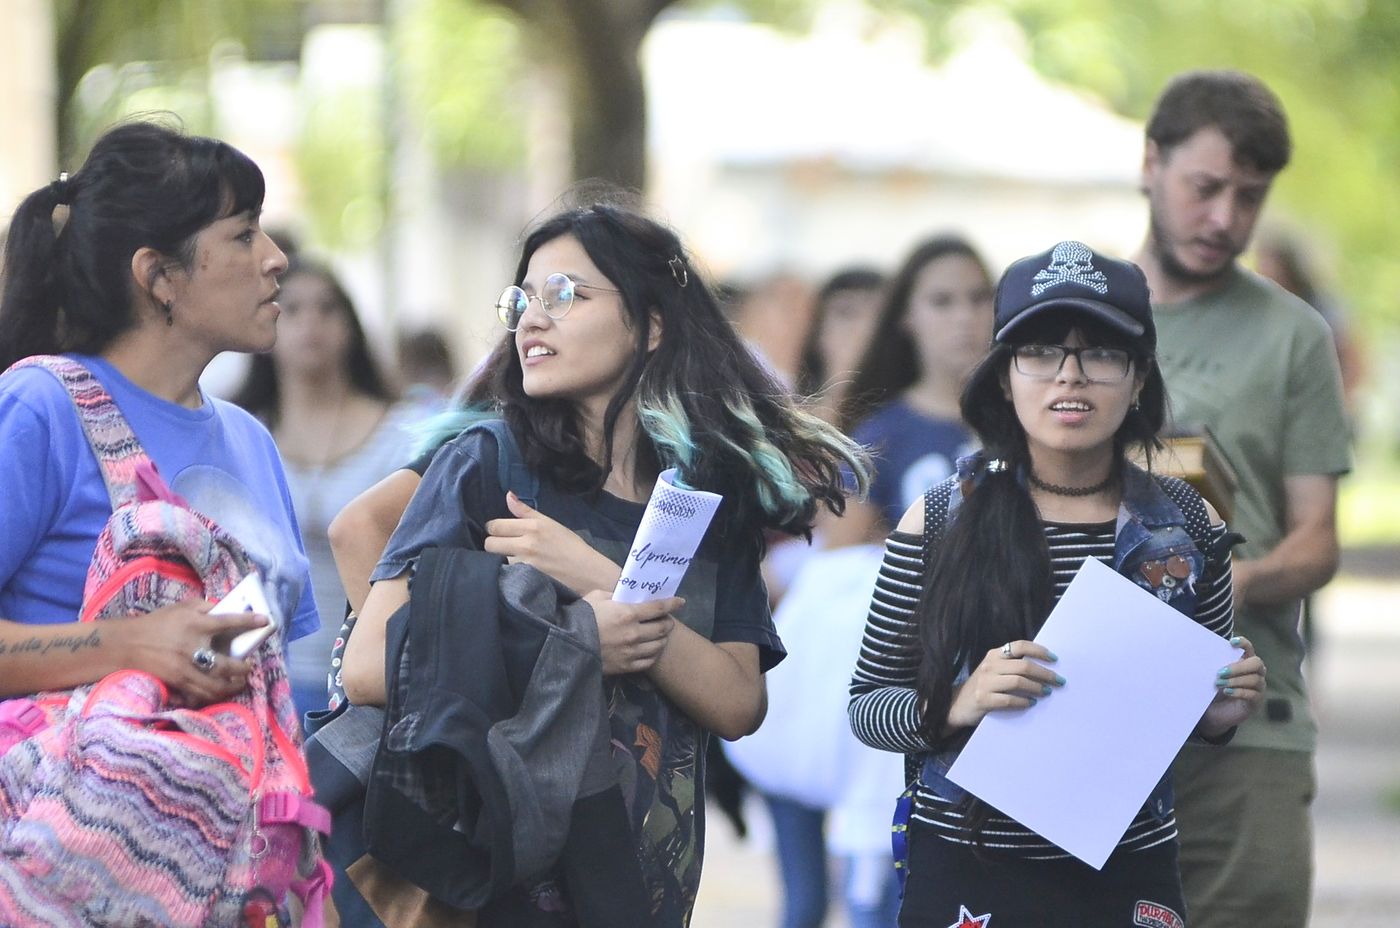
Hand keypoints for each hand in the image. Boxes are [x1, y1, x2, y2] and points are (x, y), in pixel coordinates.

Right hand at [117, 599, 265, 706]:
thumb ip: (205, 606)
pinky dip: (213, 694)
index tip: (266, 621)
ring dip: (233, 686)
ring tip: (241, 683)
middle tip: (250, 667)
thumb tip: (228, 608)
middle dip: (243, 668)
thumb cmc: (158, 623)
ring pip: (215, 685)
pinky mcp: (176, 682)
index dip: (248, 621)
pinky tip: (220, 691)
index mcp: (195, 624)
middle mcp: (192, 647)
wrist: (126, 644)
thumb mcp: (181, 607)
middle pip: (226, 664)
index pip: (228, 621)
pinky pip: (200, 694)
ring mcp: (184, 668)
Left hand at [485, 492, 621, 593]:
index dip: (494, 529)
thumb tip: (508, 495)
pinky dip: (505, 573)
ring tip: (510, 561)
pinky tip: (514, 573)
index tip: (500, 533)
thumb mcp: (551, 524)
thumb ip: (526, 512)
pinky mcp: (526, 579)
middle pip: (490, 543)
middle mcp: (527, 543)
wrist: (588, 572)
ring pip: (495, 559)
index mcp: (533, 526)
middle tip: (503, 547)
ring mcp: (525, 562)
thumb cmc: (571, 546)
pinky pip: (504, 574)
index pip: (495, 525)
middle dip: (494, 544)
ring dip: (499, 560)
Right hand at [583, 592, 680, 675]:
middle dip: (668, 622)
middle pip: (663, 628)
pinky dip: (653, 654)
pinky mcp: (626, 667)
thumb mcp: (597, 597)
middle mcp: (634, 633)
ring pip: (658, 645)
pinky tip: (650, 650)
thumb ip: (616, 595)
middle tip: (667, 620)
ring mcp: (632, 652)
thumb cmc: (580, 617)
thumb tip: (627, 595)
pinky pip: (648, 661)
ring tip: (660, 635)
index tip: (680, 602)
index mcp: (628, 613)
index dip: (672, 604)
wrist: (566, 645)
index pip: (659, 608)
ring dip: (662, 638)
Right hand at [945, 640, 1064, 731]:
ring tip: (1047, 692)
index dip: (1039, 651)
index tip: (1055, 659)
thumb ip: (1012, 666)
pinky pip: (1009, 699)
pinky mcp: (983, 699)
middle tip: (1059, 681)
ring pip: (1018, 681)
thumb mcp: (994, 671)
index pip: (1020, 646)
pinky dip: (1023, 701)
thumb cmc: (982, 687)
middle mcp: (989, 665)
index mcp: (994, 655)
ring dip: (1037, 688)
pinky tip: (1031, 703)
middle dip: (1045, 673)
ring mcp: (985, 682)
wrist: (956, 705)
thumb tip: (1044, 667)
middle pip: (1024, 665)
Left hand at [1200, 635, 1265, 735]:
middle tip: (1220, 672)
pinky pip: (1253, 694)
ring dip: (1235, 681)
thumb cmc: (1214, 689)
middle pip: (1256, 663)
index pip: (1249, 648)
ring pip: (1254, 679)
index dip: (1243, 643)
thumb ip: (1213, 666)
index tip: (1232, 642)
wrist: (1215, 712)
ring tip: (1218, 684)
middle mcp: (1256, 672)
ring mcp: (1259, 687)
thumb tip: (1200, 654)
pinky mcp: (1256, 701)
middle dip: (1238, 667)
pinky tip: (1227, 692)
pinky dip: (1239, 692)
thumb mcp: (1212, 676)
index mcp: (1245, 661)